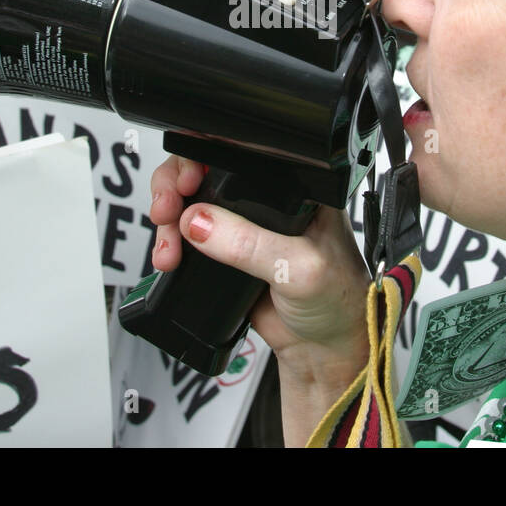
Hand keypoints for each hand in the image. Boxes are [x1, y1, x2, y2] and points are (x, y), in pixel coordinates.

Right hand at [149, 155, 370, 372]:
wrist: (327, 351)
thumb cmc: (338, 302)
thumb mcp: (299, 268)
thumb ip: (249, 245)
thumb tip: (198, 221)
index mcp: (297, 188)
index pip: (242, 154)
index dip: (206, 158)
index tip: (188, 179)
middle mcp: (269, 201)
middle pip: (207, 173)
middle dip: (175, 187)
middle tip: (166, 211)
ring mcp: (246, 228)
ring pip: (192, 206)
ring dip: (169, 221)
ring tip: (168, 248)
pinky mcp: (229, 255)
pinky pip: (190, 240)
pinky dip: (173, 244)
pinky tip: (170, 257)